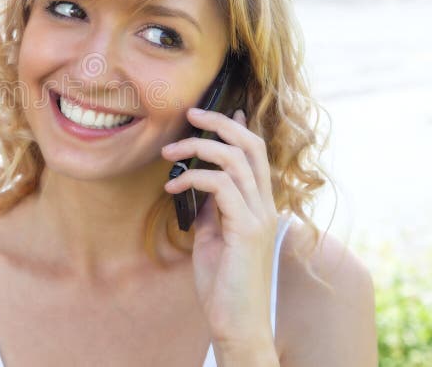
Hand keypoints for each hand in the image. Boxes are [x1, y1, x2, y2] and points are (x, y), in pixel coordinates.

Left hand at [162, 108, 277, 358]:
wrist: (236, 322)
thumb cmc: (223, 282)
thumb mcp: (213, 236)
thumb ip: (212, 208)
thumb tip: (198, 183)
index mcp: (259, 205)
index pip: (255, 154)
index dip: (237, 127)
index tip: (212, 112)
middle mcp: (266, 205)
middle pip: (251, 145)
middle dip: (220, 123)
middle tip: (190, 114)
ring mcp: (260, 216)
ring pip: (235, 159)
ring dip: (198, 148)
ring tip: (168, 153)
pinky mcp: (247, 229)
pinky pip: (221, 186)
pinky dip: (193, 178)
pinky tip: (173, 186)